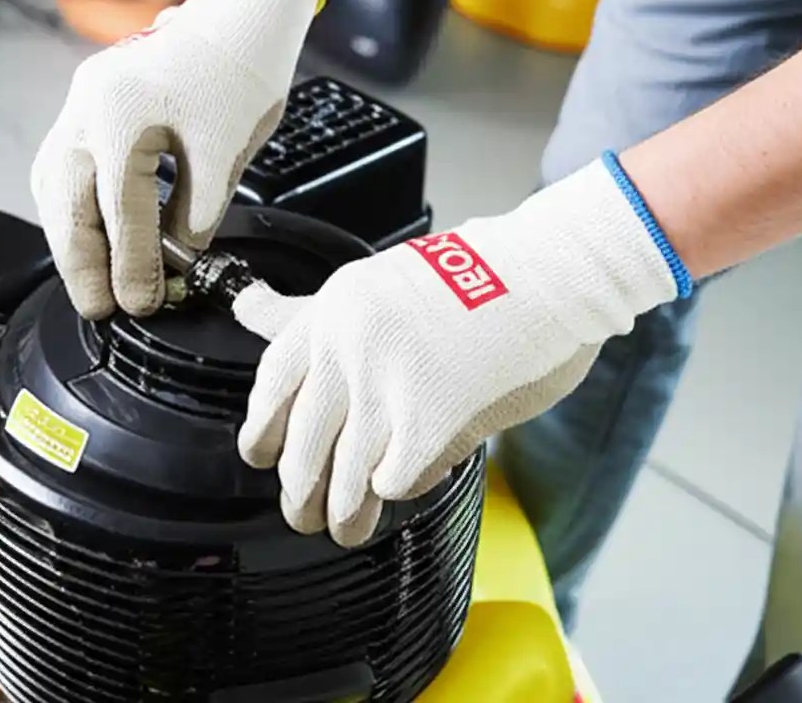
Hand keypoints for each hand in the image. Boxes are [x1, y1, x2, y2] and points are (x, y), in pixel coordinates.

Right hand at [31, 0, 319, 318]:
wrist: (234, 25)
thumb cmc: (238, 77)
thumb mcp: (226, 156)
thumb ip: (194, 216)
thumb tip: (173, 269)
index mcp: (121, 118)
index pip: (118, 213)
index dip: (130, 266)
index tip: (141, 304)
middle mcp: (85, 112)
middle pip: (67, 206)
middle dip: (83, 266)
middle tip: (102, 310)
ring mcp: (76, 108)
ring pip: (54, 190)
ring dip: (69, 242)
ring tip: (93, 283)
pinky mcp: (81, 111)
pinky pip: (59, 171)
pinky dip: (69, 211)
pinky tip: (84, 239)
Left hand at [233, 159, 680, 546]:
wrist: (553, 271)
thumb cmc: (480, 276)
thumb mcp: (381, 280)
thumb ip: (317, 311)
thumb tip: (248, 308)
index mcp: (333, 307)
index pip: (272, 381)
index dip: (260, 427)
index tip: (258, 456)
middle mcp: (347, 345)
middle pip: (303, 443)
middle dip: (299, 492)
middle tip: (302, 514)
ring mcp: (386, 383)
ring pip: (344, 476)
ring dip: (343, 514)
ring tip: (345, 531)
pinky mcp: (429, 417)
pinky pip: (394, 479)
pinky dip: (400, 489)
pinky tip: (408, 485)